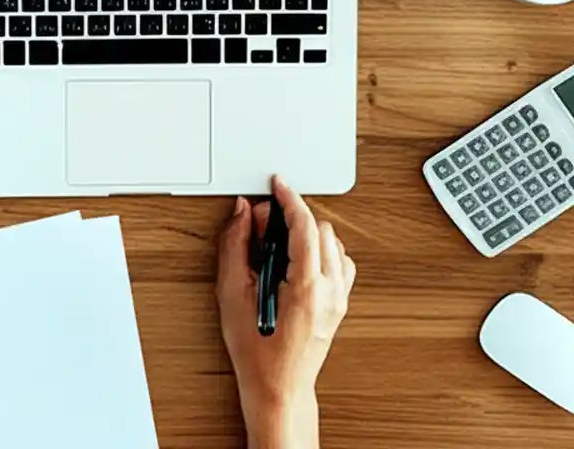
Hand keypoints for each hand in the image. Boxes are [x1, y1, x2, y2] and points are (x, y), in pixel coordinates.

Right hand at [215, 176, 355, 448]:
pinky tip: (300, 260)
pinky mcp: (341, 304)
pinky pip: (341, 263)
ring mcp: (339, 298)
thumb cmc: (256, 352)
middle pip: (320, 229)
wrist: (278, 388)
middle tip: (261, 226)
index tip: (278, 184)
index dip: (289, 198)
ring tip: (278, 247)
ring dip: (308, 234)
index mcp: (306, 286)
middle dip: (291, 218)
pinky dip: (323, 251)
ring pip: (334, 243)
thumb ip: (235, 247)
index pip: (304, 225)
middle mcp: (330, 290)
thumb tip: (242, 214)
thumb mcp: (232, 296)